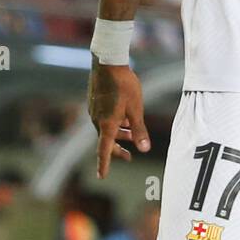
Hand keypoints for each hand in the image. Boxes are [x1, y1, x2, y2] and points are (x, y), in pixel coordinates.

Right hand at [88, 61, 149, 177]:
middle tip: (129, 157)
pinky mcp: (94, 102)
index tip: (102, 176)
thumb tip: (145, 150)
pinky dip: (114, 123)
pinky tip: (123, 117)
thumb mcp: (136, 109)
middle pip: (106, 141)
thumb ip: (139, 130)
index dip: (104, 165)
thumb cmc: (124, 85)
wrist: (108, 63)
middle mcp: (97, 120)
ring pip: (106, 129)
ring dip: (118, 134)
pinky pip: (103, 118)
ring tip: (131, 135)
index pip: (104, 150)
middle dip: (118, 150)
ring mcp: (94, 111)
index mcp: (106, 124)